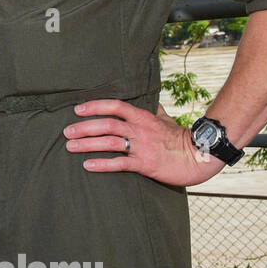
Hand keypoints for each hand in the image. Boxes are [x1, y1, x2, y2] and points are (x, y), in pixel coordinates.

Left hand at [63, 99, 223, 187]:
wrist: (199, 156)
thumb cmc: (180, 138)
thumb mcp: (165, 119)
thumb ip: (153, 110)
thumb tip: (148, 101)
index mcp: (143, 117)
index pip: (115, 106)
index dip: (95, 106)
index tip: (77, 110)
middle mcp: (140, 130)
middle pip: (107, 124)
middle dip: (84, 127)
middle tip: (67, 132)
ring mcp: (142, 147)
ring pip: (110, 143)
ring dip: (87, 144)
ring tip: (70, 147)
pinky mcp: (145, 164)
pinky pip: (120, 164)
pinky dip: (102, 165)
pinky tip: (87, 166)